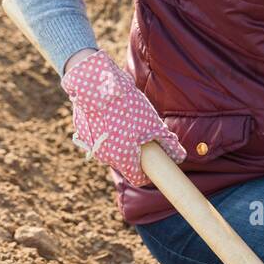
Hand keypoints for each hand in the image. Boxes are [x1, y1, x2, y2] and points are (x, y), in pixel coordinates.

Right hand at [60, 48, 186, 186]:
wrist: (95, 85)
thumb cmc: (126, 107)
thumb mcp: (153, 124)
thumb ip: (168, 143)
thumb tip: (180, 157)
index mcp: (123, 159)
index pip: (137, 178)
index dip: (149, 172)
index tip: (156, 161)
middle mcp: (105, 157)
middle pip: (125, 163)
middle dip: (136, 153)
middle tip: (144, 134)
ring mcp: (92, 145)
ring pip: (113, 150)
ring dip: (122, 141)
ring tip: (128, 120)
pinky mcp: (83, 133)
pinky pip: (101, 138)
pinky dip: (109, 131)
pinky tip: (114, 114)